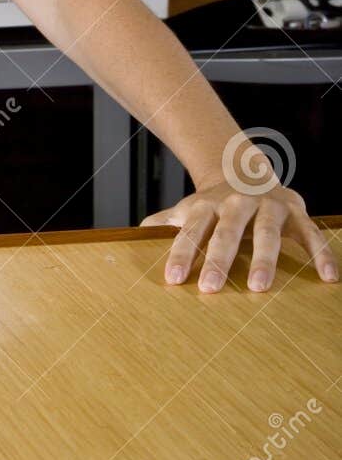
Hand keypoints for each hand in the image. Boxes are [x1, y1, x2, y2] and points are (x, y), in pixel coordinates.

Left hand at [141, 181, 338, 292]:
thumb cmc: (213, 204)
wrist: (245, 171)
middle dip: (220, 259)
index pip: (192, 231)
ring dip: (265, 259)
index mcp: (208, 206)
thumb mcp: (189, 209)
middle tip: (211, 288)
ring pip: (269, 233)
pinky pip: (311, 234)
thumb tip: (135, 235)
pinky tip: (328, 278)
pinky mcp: (297, 212)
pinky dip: (321, 254)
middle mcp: (238, 204)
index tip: (173, 279)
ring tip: (259, 287)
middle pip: (228, 232)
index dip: (182, 253)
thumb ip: (166, 222)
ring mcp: (269, 207)